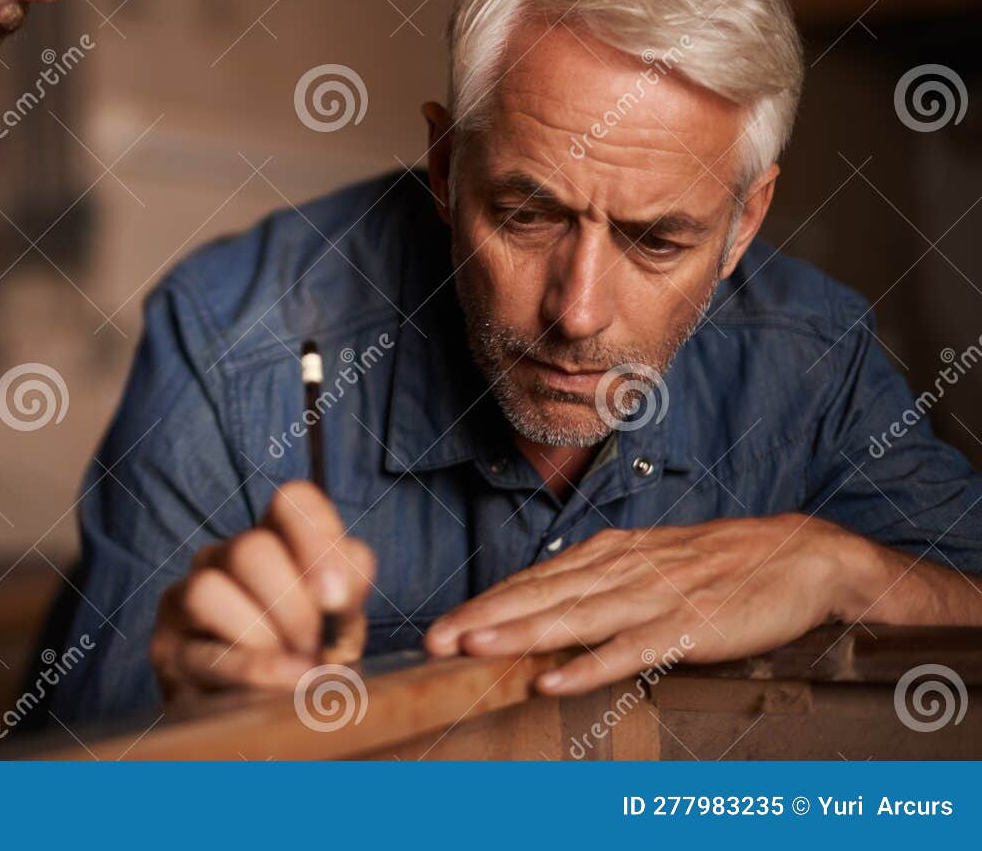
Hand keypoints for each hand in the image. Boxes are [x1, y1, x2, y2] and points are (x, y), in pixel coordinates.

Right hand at [150, 481, 375, 700]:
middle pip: (250, 549)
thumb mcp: (341, 622)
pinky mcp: (166, 649)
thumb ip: (347, 592)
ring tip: (293, 670)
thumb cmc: (311, 659)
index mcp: (273, 538)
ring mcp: (184, 598)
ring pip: (208, 590)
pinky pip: (202, 652)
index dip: (318, 538)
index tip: (336, 597)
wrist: (270, 722)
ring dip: (262, 638)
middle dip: (294, 609)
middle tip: (315, 648)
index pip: (292, 500)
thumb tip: (332, 594)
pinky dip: (251, 671)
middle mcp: (222, 557)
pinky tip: (283, 684)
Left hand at [423, 514, 859, 694]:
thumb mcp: (648, 564)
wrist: (798, 555)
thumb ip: (600, 584)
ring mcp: (653, 597)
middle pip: (540, 596)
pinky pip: (630, 650)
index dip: (487, 603)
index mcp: (609, 553)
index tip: (443, 627)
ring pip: (573, 618)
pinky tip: (554, 681)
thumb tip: (546, 608)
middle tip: (435, 641)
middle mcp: (621, 569)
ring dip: (520, 635)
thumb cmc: (719, 565)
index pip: (534, 580)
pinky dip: (589, 667)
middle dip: (484, 619)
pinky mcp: (687, 627)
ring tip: (475, 649)